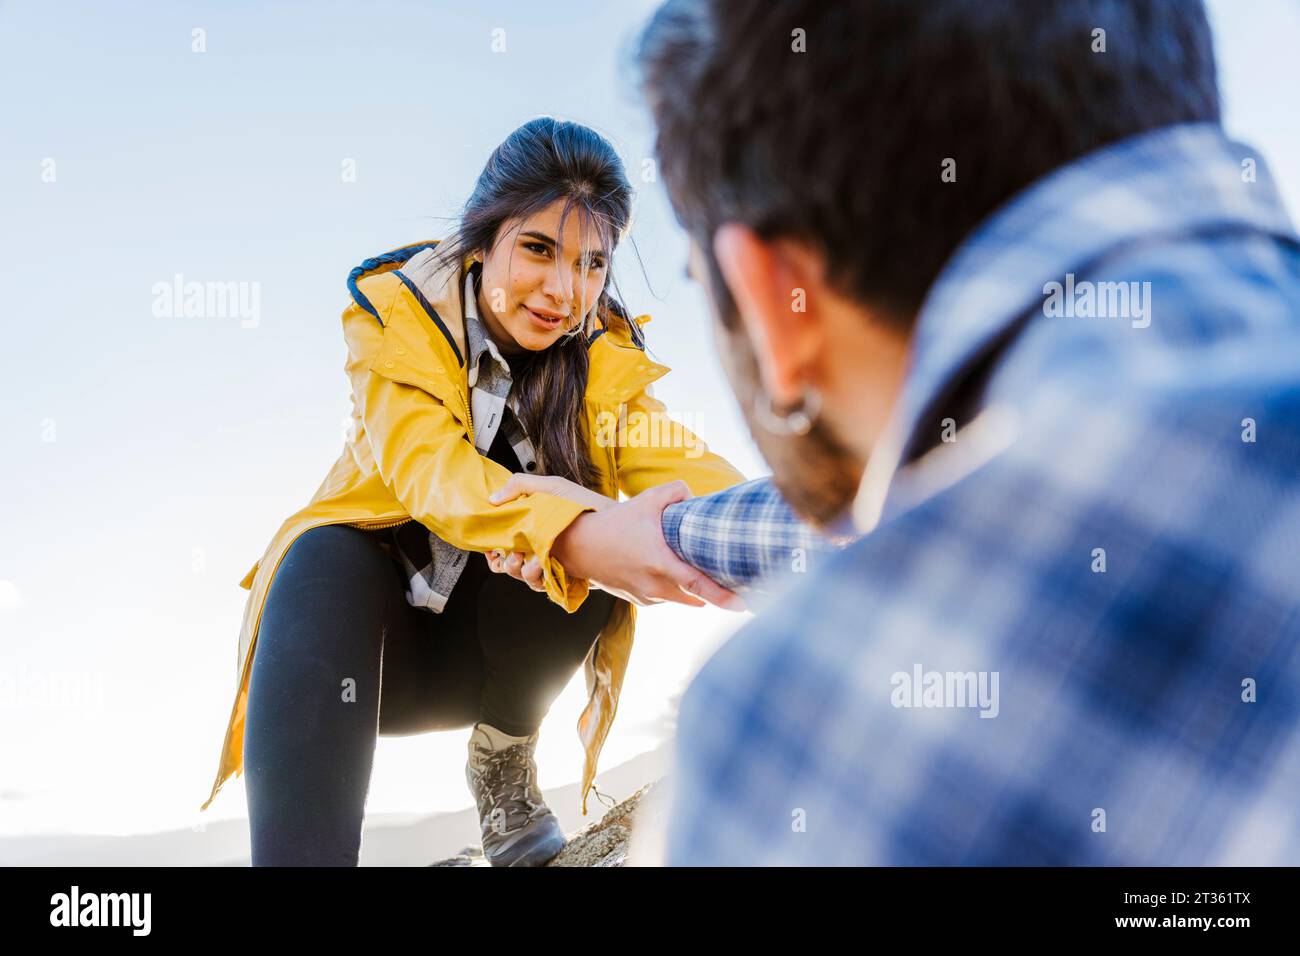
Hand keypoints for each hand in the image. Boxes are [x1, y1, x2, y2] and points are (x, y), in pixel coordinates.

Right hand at [485, 473, 617, 591]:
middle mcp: (536, 547)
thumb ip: (521, 486)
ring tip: (534, 559)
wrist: (614, 525)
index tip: (492, 545)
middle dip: (505, 561)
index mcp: (530, 527)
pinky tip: (546, 566)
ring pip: (520, 576)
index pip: (501, 541)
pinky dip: (538, 578)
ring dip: (522, 570)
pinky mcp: (560, 577)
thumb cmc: (585, 505)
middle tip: (516, 553)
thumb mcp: (553, 488)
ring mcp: (548, 563)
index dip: (491, 546)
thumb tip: (492, 498)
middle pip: (506, 563)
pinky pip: (539, 585)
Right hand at [550, 480, 744, 610]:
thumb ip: (675, 492)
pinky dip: (672, 588)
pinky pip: (666, 597)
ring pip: (682, 598)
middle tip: (729, 580)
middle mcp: (656, 586)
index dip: (724, 597)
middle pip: (697, 597)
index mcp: (661, 564)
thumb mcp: (646, 500)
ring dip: (691, 589)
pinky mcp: (639, 601)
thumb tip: (694, 495)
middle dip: (713, 591)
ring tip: (695, 569)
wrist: (578, 547)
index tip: (745, 605)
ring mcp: (647, 597)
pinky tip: (668, 570)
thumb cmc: (613, 524)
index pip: (700, 586)